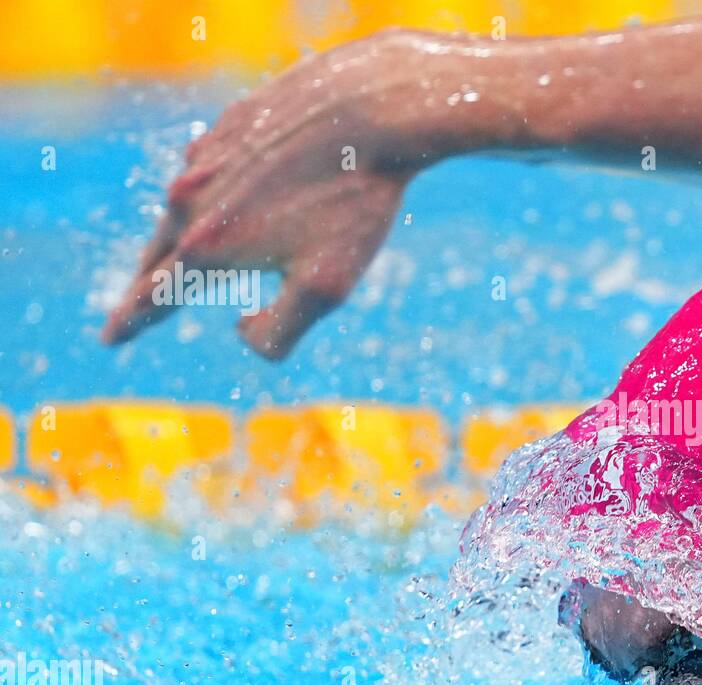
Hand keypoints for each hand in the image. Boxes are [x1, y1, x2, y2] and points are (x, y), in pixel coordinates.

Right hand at [102, 33, 422, 358]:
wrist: (369, 106)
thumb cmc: (352, 201)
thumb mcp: (325, 287)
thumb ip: (278, 332)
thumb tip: (241, 330)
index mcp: (206, 245)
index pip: (155, 295)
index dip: (131, 321)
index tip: (111, 339)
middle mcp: (190, 198)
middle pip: (159, 252)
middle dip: (146, 284)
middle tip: (131, 307)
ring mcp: (206, 157)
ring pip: (180, 206)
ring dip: (175, 237)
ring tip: (171, 259)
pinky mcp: (230, 125)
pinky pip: (209, 170)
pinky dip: (205, 193)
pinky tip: (219, 196)